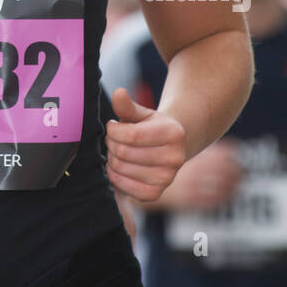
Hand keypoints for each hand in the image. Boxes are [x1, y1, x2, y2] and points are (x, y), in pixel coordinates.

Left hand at [105, 88, 187, 202]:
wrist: (169, 149)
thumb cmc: (151, 128)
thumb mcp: (141, 114)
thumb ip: (127, 105)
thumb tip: (118, 92)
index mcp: (174, 133)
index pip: (131, 134)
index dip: (113, 130)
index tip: (113, 125)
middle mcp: (175, 158)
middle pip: (124, 152)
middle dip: (111, 143)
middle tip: (114, 139)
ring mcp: (166, 178)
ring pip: (121, 168)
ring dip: (111, 158)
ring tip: (118, 150)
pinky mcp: (155, 193)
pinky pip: (124, 186)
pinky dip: (114, 175)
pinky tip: (120, 165)